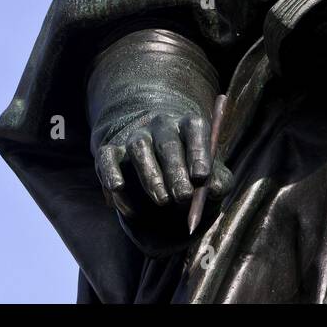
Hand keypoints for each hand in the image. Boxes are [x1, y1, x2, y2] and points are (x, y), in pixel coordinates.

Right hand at [88, 36, 234, 220]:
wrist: (156, 157)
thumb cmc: (190, 167)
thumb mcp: (208, 172)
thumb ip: (218, 180)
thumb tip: (216, 189)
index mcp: (189, 125)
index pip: (195, 129)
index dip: (199, 151)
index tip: (202, 177)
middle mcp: (161, 125)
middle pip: (168, 143)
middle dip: (176, 171)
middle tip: (183, 196)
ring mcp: (135, 136)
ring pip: (139, 148)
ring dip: (150, 175)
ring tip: (162, 200)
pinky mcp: (111, 150)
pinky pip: (108, 158)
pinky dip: (111, 173)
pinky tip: (118, 188)